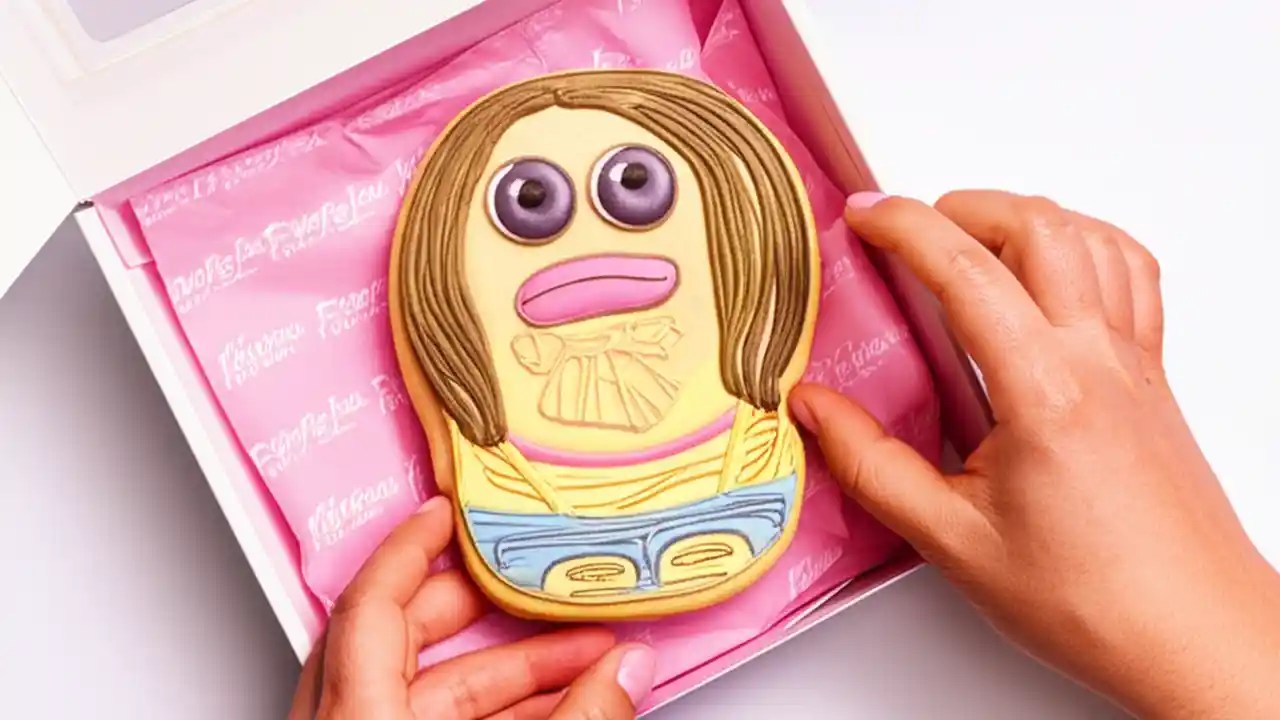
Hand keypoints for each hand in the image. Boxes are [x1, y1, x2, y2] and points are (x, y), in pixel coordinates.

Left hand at [288, 496, 656, 719]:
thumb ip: (575, 719)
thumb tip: (626, 672)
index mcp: (356, 716)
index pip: (370, 603)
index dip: (408, 547)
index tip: (442, 510)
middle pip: (399, 636)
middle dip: (485, 611)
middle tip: (539, 588)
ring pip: (418, 687)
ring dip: (502, 672)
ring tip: (578, 663)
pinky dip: (485, 714)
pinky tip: (550, 710)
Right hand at [790, 190, 1279, 718]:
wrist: (1192, 635)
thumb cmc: (1093, 601)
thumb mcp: (954, 542)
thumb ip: (873, 467)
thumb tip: (814, 410)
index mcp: (1045, 393)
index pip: (968, 271)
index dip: (905, 228)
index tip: (861, 219)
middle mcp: (1098, 361)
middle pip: (1038, 227)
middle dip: (962, 206)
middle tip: (907, 229)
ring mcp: (1135, 363)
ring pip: (1091, 238)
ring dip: (1024, 217)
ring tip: (969, 238)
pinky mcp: (1153, 379)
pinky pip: (1134, 276)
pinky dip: (1088, 245)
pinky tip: (1053, 269)